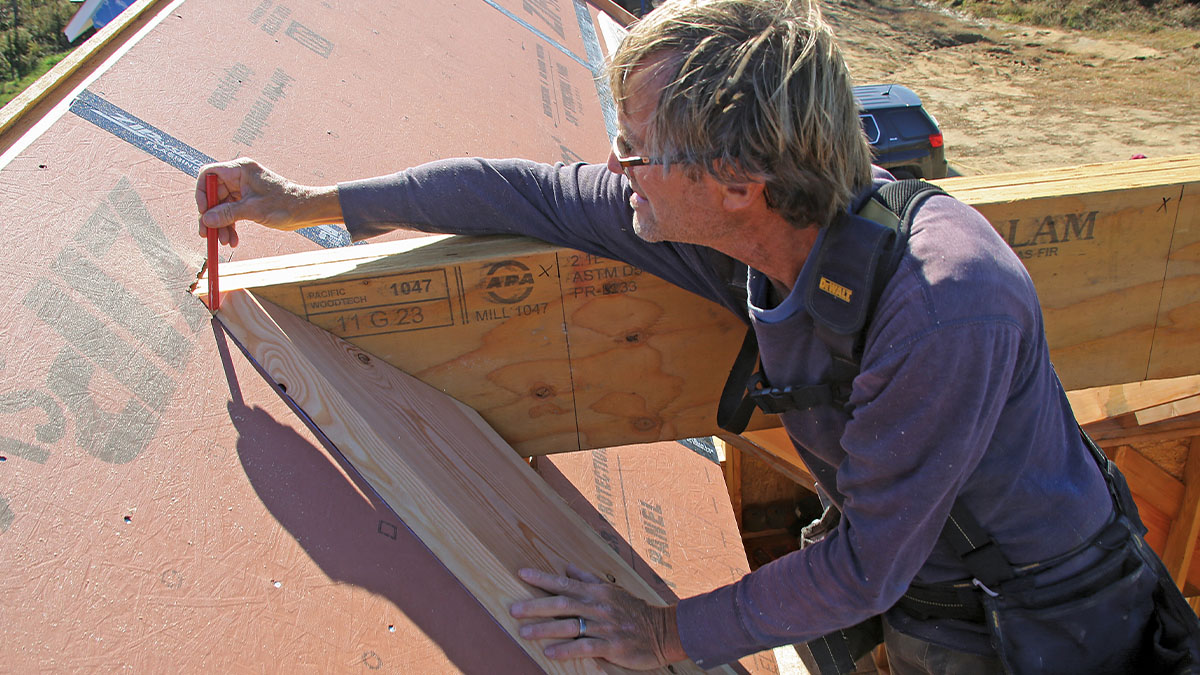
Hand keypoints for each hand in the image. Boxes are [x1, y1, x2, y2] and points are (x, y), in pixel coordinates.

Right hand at [195, 158, 341, 246]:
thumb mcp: (254, 210)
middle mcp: (239, 177)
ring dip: (221, 225)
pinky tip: (233, 241)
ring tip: (225, 242)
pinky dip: (231, 226)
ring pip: (222, 207)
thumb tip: (206, 219)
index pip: (209, 174)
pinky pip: (232, 213)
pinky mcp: (248, 202)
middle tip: (207, 235)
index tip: (203, 211)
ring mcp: (244, 190)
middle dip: (211, 216)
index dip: (202, 192)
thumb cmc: (285, 204)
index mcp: (240, 170)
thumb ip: (228, 213)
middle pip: (214, 194)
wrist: (307, 211)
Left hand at [509, 563, 686, 669]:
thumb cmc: (634, 610)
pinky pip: (585, 647)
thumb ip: (588, 579)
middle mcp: (598, 607)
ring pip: (570, 626)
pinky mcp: (612, 646)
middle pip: (562, 604)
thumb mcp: (612, 590)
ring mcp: (605, 627)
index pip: (564, 583)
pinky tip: (549, 652)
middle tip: (514, 609)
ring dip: (545, 629)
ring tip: (524, 632)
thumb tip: (566, 567)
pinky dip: (566, 649)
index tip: (522, 574)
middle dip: (536, 606)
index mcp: (597, 592)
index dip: (542, 578)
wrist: (663, 630)